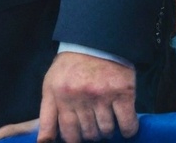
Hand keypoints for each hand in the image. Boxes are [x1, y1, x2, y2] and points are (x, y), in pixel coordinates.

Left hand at [0, 51, 137, 141]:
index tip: (78, 138)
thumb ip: (47, 115)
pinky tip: (124, 124)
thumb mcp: (51, 86)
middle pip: (88, 134)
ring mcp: (102, 94)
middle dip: (91, 134)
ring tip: (107, 120)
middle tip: (93, 125)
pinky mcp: (123, 93)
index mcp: (59, 94)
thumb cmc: (71, 67)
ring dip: (108, 131)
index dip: (73, 140)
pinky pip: (127, 124)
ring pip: (107, 131)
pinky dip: (128, 129)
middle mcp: (79, 95)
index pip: (66, 132)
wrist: (96, 41)